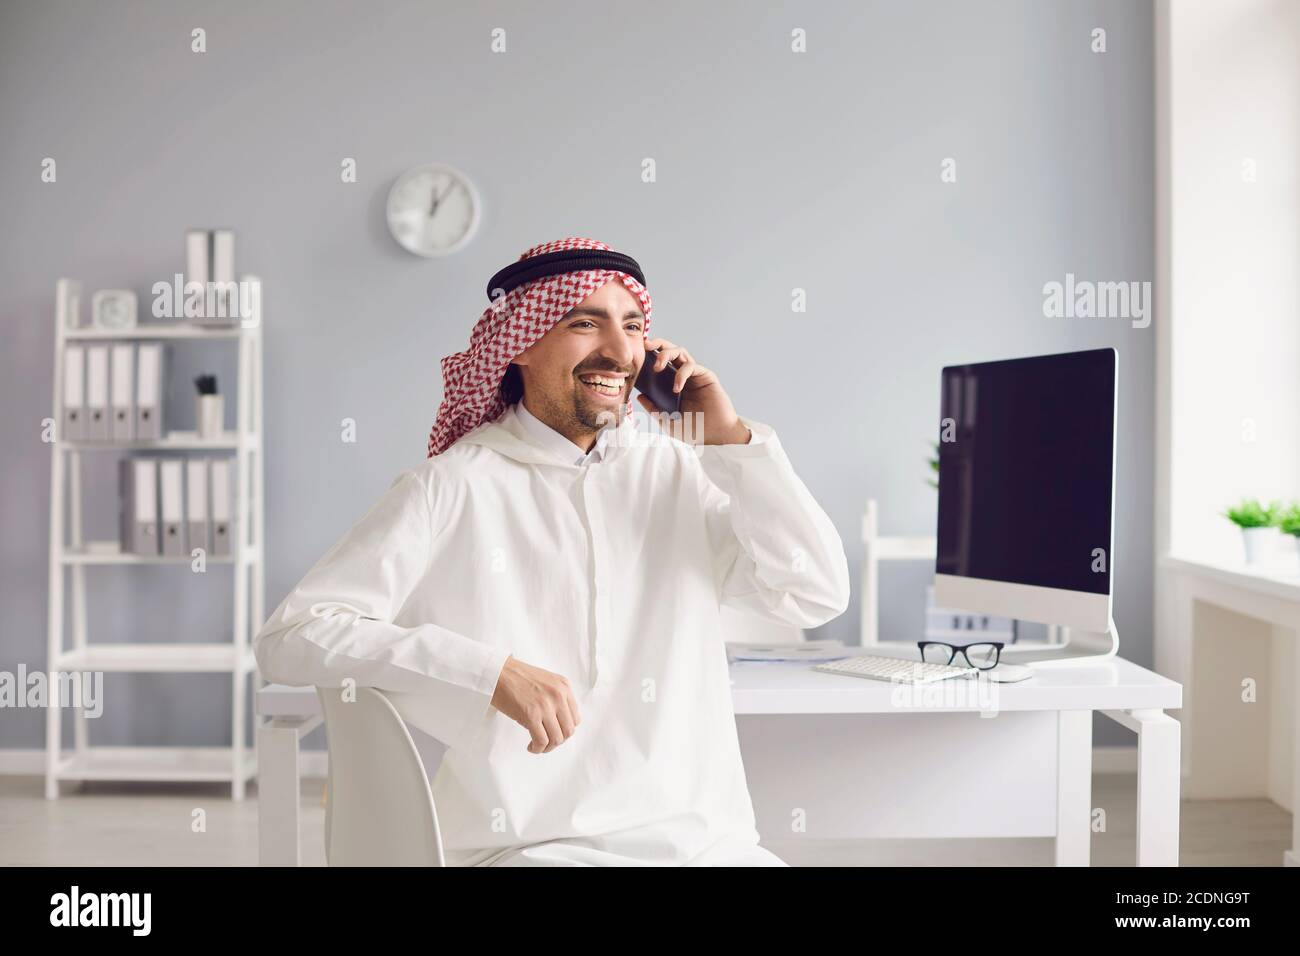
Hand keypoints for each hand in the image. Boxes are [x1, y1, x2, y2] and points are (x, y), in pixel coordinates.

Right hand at [489, 655, 580, 753]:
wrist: (497, 672)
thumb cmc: (516, 677)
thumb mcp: (546, 681)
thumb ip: (556, 697)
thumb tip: (559, 722)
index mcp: (564, 687)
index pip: (575, 718)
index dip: (564, 730)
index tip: (554, 732)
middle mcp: (558, 696)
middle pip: (568, 731)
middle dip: (557, 741)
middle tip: (546, 742)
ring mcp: (545, 706)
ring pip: (556, 739)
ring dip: (547, 747)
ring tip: (537, 745)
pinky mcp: (531, 715)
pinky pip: (541, 741)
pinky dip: (537, 748)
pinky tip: (531, 746)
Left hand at [635, 337, 750, 444]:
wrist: (714, 436)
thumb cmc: (694, 430)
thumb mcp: (667, 421)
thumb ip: (654, 409)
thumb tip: (640, 396)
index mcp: (672, 383)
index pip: (659, 362)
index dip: (649, 355)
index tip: (636, 353)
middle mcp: (683, 375)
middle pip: (669, 350)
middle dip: (657, 344)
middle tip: (645, 346)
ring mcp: (694, 375)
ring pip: (680, 351)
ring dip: (666, 354)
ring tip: (657, 367)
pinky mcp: (706, 376)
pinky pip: (691, 366)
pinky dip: (681, 374)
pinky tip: (676, 388)